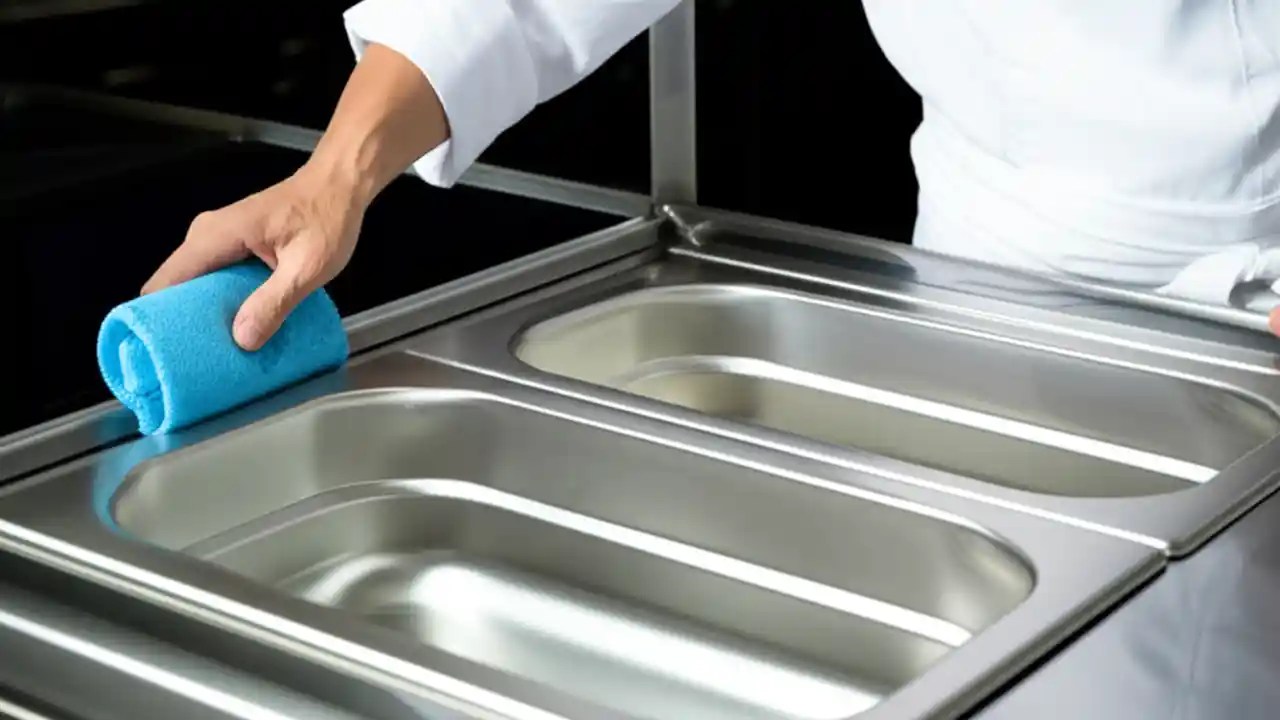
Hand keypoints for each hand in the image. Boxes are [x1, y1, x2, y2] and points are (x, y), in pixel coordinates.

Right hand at [142, 164, 363, 349]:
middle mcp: (207, 234)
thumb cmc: (328, 216)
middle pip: (176, 286)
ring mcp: (218, 237)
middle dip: (185, 321)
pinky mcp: (233, 244)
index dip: (160, 317)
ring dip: (206, 313)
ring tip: (221, 347)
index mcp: (216, 236)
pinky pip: (213, 276)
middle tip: (203, 357)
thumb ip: (275, 302)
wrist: (340, 184)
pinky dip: (222, 300)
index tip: (168, 350)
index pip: (165, 281)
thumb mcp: (307, 266)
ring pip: (196, 283)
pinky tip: (239, 324)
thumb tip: (243, 339)